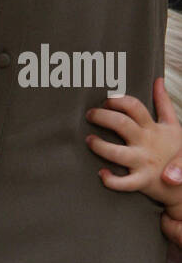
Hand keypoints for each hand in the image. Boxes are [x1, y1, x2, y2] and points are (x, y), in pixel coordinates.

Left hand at [85, 77, 181, 208]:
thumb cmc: (175, 151)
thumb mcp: (173, 125)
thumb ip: (163, 103)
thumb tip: (158, 80)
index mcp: (153, 128)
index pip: (134, 107)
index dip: (118, 100)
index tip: (107, 100)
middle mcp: (147, 143)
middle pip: (122, 124)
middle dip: (103, 117)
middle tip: (90, 114)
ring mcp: (144, 163)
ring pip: (117, 153)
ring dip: (100, 146)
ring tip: (89, 139)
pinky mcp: (143, 181)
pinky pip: (125, 183)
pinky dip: (111, 180)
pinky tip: (102, 173)